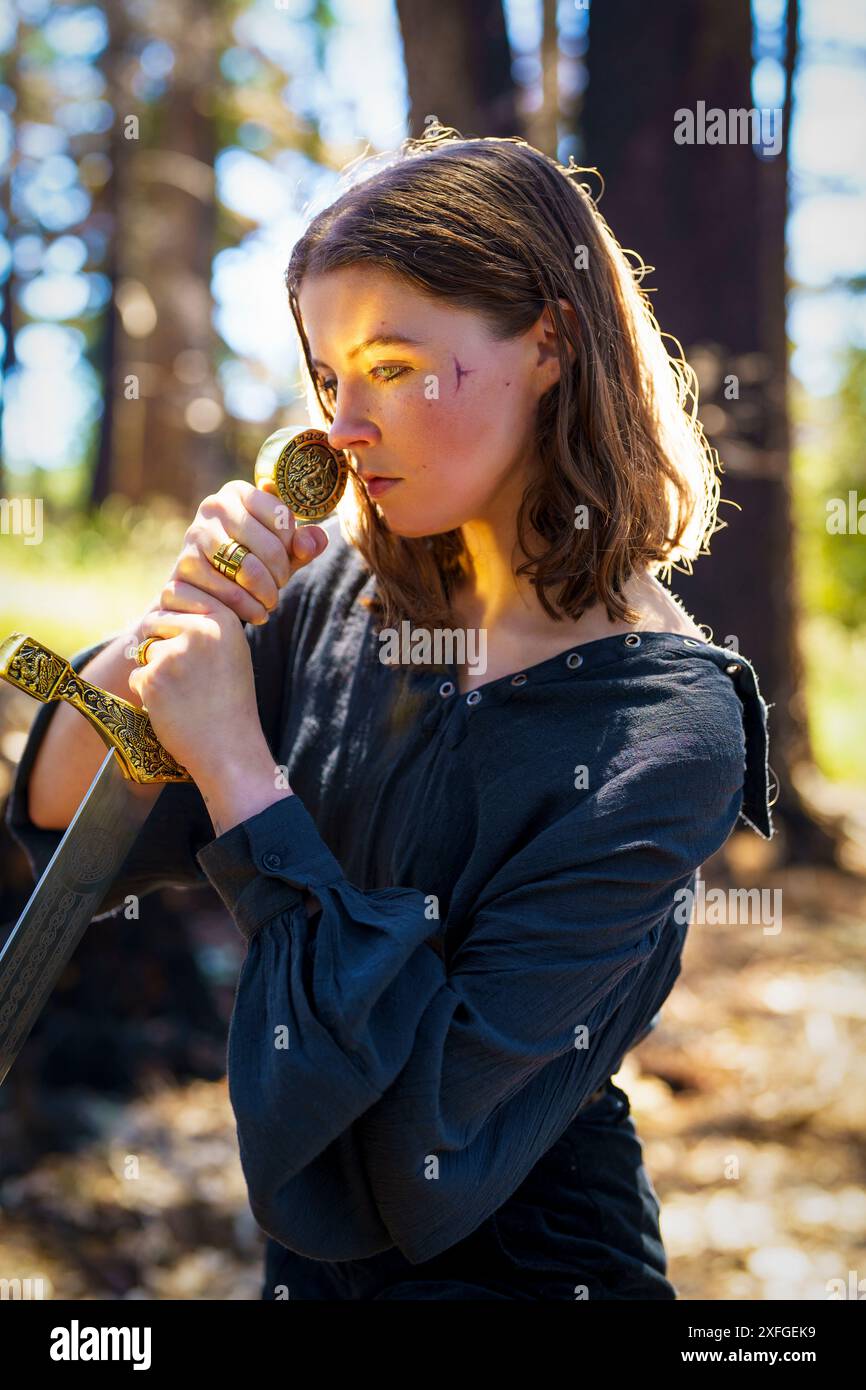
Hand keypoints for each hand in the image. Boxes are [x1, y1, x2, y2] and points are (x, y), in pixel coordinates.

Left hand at [127, 591, 266, 783]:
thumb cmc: (229, 703)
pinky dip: (148, 693)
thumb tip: (168, 597)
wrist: (229, 748)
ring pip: (145, 649)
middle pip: (155, 619)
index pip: (177, 591)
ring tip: (184, 694)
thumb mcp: (230, 652)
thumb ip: (205, 624)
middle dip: (160, 643)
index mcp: (224, 619)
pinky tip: (173, 707)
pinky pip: (137, 675)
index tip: (187, 642)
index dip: (173, 616)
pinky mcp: (154, 678)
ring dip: (155, 671)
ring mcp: (175, 654)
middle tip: (184, 674)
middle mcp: (201, 630)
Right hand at [158, 478, 328, 627]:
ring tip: (269, 601)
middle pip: (269, 547)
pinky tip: (255, 612)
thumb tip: (314, 542)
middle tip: (280, 586)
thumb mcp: (280, 549)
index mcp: (239, 492)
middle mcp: (214, 506)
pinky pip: (230, 592)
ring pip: (249, 570)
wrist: (202, 586)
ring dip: (267, 594)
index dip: (292, 545)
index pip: (283, 517)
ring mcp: (196, 534)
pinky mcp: (185, 565)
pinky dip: (249, 608)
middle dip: (281, 575)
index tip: (290, 557)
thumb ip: (303, 543)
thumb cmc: (249, 559)